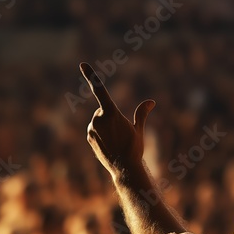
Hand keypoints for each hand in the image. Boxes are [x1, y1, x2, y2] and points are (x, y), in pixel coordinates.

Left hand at [80, 62, 155, 181]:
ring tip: (116, 141)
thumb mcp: (139, 129)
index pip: (100, 90)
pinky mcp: (89, 137)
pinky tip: (109, 145)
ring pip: (99, 120)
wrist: (124, 169)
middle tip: (121, 133)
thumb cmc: (134, 148)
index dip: (91, 75)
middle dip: (111, 117)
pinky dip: (101, 134)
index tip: (82, 64)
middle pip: (104, 110)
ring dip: (106, 126)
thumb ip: (141, 113)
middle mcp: (98, 119)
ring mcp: (92, 129)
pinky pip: (95, 130)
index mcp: (111, 113)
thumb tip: (151, 101)